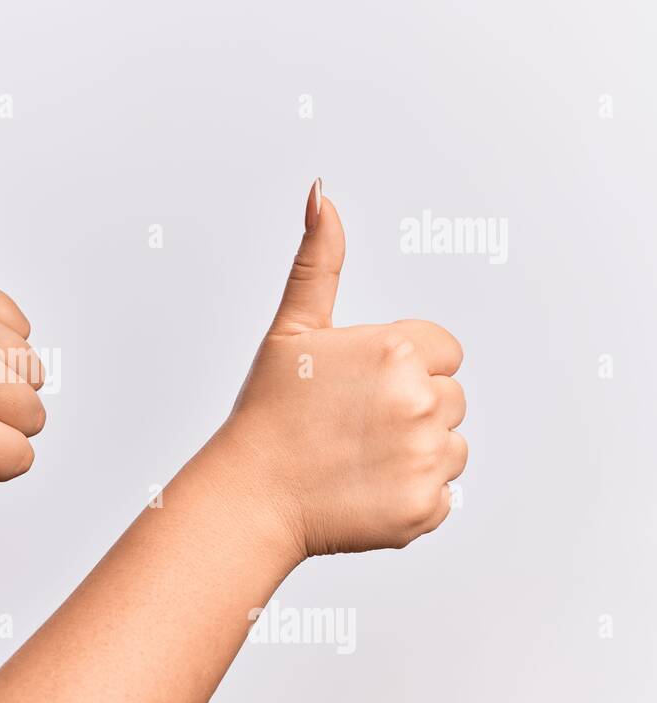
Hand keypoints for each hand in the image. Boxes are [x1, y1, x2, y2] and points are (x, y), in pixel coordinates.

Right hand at [223, 180, 467, 558]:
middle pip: (449, 399)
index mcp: (396, 351)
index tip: (355, 389)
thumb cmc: (268, 414)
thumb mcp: (292, 329)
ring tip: (357, 459)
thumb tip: (322, 195)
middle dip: (409, 410)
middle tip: (349, 427)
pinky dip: (410, 496)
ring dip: (416, 453)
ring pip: (451, 446)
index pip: (442, 352)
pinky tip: (365, 488)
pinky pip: (443, 493)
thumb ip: (319, 261)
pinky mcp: (427, 506)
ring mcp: (426, 457)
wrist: (250, 496)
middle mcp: (420, 401)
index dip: (398, 369)